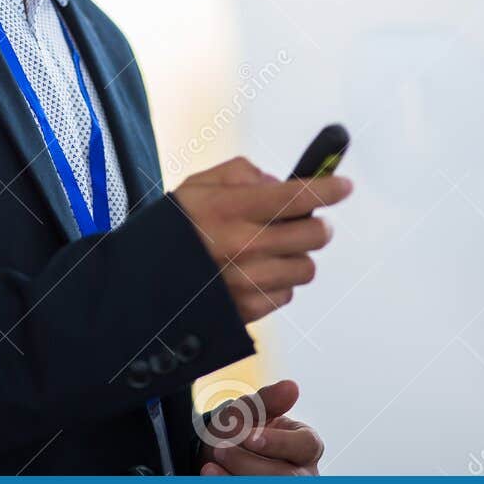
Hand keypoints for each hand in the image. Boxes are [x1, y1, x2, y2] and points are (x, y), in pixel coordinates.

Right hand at [172, 157, 350, 321]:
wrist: (139, 283)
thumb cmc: (173, 229)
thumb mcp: (196, 186)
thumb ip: (240, 173)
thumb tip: (278, 183)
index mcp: (231, 208)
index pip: (296, 196)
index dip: (329, 189)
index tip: (344, 186)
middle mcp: (244, 245)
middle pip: (314, 234)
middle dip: (319, 225)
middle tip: (310, 221)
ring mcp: (248, 281)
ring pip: (306, 267)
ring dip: (298, 256)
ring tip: (276, 251)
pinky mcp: (249, 310)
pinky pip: (287, 293)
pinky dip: (279, 282)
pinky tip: (256, 274)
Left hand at [199, 379, 323, 475]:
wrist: (213, 456)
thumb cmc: (238, 431)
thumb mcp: (247, 410)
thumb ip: (268, 400)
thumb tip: (291, 387)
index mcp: (305, 446)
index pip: (306, 445)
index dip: (278, 442)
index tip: (250, 437)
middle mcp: (303, 475)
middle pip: (288, 477)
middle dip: (250, 464)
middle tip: (221, 449)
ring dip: (237, 482)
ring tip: (209, 468)